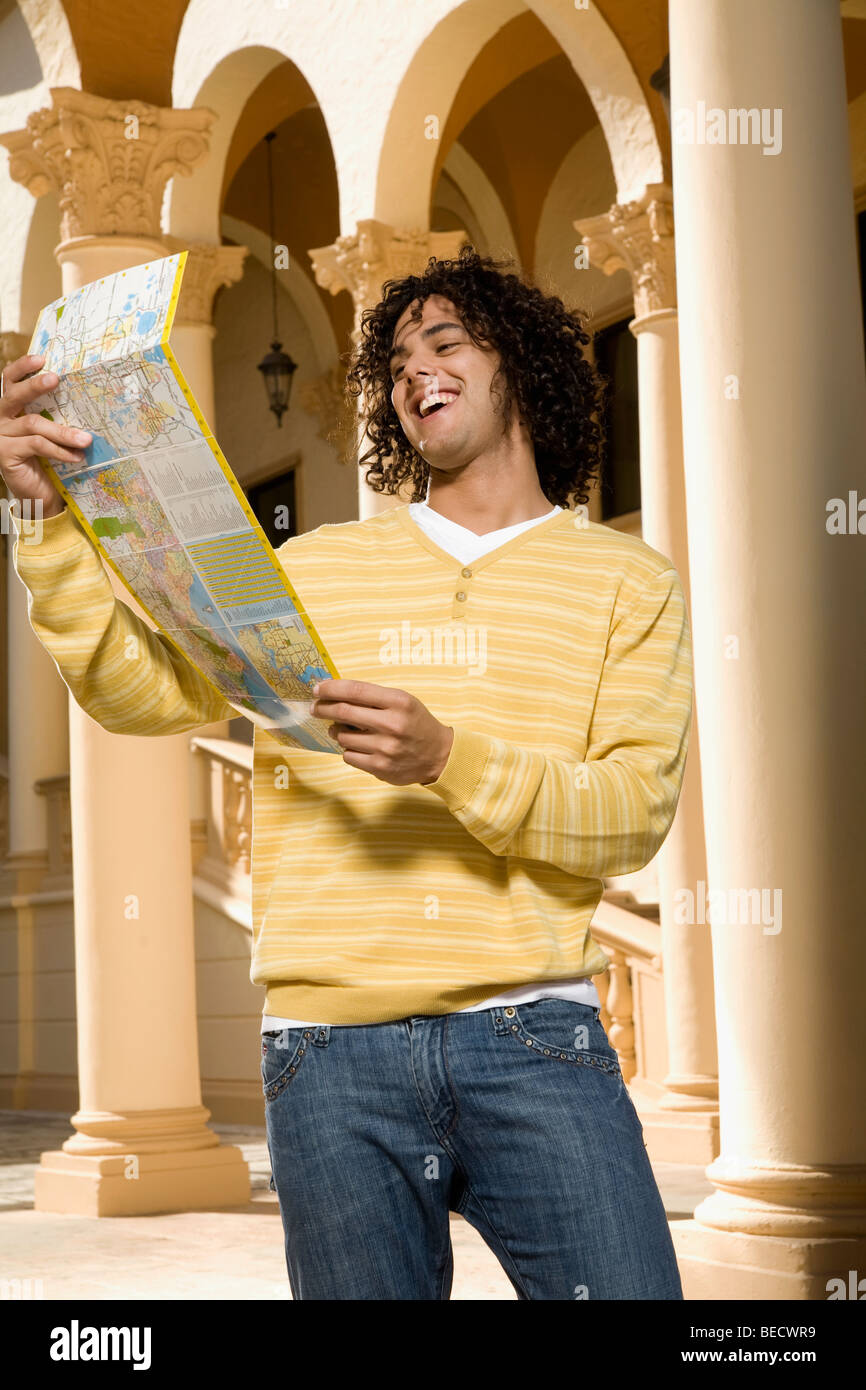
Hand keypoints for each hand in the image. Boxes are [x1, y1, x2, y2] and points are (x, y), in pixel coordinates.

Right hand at [0, 353, 90, 517]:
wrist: (40, 494)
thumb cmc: (48, 461)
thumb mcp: (52, 433)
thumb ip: (55, 415)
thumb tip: (84, 397)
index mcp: (10, 408)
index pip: (9, 380)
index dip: (22, 367)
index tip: (41, 358)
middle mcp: (1, 418)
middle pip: (15, 396)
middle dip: (35, 386)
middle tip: (56, 379)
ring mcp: (1, 436)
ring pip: (33, 424)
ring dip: (63, 431)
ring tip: (86, 439)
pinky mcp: (5, 454)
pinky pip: (37, 445)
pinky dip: (59, 450)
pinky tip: (76, 456)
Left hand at [311, 678, 453, 785]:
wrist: (439, 755)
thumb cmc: (416, 724)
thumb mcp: (402, 702)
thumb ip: (373, 697)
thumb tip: (335, 694)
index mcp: (398, 702)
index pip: (356, 690)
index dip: (332, 688)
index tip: (317, 689)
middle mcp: (392, 724)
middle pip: (344, 712)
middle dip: (324, 708)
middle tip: (316, 707)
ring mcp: (386, 748)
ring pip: (343, 736)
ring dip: (337, 731)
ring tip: (346, 730)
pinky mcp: (380, 767)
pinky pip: (348, 756)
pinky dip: (349, 750)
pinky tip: (360, 747)